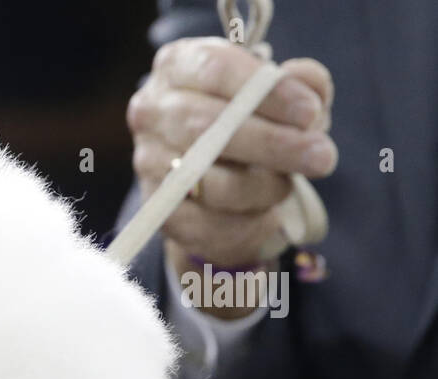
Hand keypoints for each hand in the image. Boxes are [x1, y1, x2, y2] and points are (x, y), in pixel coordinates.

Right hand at [128, 37, 335, 284]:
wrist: (222, 180)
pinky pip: (205, 220)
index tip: (309, 112)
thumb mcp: (286, 95)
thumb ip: (304, 84)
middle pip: (206, 126)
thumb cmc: (255, 122)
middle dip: (271, 143)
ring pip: (207, 179)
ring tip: (292, 184)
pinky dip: (244, 218)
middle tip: (322, 156)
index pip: (216, 69)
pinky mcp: (157, 209)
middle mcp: (153, 111)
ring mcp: (148, 161)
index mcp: (178, 66)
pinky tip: (264, 209)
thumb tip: (308, 91)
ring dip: (262, 185)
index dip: (266, 90)